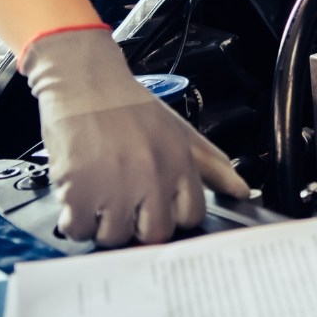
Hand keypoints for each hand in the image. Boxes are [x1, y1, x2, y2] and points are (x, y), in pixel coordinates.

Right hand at [20, 26, 249, 245]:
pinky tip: (77, 193)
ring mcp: (115, 185)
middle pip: (154, 233)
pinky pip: (78, 230)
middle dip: (138, 224)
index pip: (190, 216)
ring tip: (99, 190)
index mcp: (179, 162)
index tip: (156, 204)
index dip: (172, 213)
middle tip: (123, 199)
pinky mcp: (77, 190)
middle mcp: (152, 175)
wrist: (83, 80)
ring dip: (103, 222)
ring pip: (114, 236)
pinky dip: (74, 219)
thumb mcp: (178, 130)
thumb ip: (212, 165)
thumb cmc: (128, 106)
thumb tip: (243, 192)